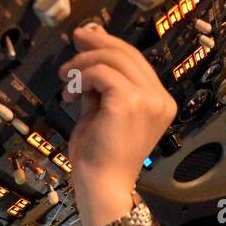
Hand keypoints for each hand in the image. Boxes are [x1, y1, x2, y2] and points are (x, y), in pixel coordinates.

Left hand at [59, 24, 176, 225]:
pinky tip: (71, 93)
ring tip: (66, 80)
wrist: (102, 185)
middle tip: (74, 40)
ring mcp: (148, 99)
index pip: (136, 62)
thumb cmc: (100, 157)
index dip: (111, 45)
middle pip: (127, 54)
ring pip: (113, 59)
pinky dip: (82, 76)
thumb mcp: (101, 111)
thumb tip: (89, 55)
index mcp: (159, 102)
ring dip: (83, 64)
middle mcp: (160, 99)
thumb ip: (100, 85)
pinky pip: (102, 73)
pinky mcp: (130, 101)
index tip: (86, 39)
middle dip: (97, 42)